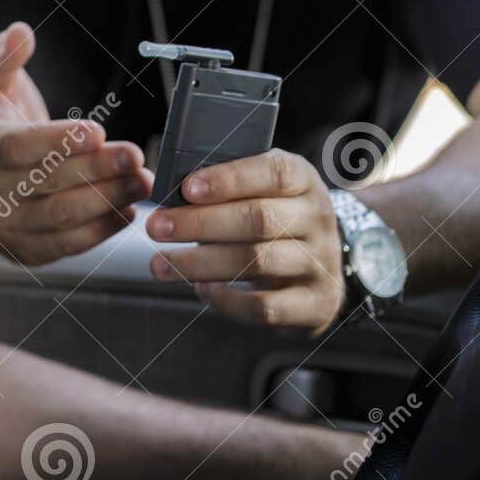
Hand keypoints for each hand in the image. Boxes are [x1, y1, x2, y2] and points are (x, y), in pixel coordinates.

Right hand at [0, 22, 152, 265]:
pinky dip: (102, 229)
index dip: (57, 140)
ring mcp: (1, 228)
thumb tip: (21, 32)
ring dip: (107, 200)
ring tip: (142, 180)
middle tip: (136, 154)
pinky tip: (128, 208)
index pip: (14, 147)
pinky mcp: (24, 252)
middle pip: (45, 184)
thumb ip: (4, 58)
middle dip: (97, 169)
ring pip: (60, 217)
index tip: (99, 129)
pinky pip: (68, 245)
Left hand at [144, 149, 345, 332]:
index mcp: (305, 181)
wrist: (322, 266)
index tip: (187, 189)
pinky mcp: (316, 305)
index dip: (229, 179)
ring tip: (161, 264)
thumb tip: (174, 196)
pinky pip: (265, 307)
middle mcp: (319, 219)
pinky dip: (227, 300)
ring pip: (257, 262)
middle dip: (200, 223)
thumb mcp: (264, 189)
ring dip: (201, 263)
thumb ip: (230, 187)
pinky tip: (200, 289)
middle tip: (157, 227)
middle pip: (258, 219)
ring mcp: (321, 264)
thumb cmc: (275, 218)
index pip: (273, 172)